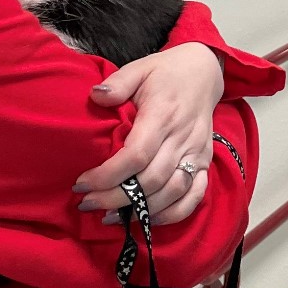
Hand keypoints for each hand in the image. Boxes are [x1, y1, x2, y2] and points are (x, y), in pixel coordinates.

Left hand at [73, 43, 222, 225]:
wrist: (204, 73)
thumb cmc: (165, 73)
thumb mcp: (139, 68)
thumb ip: (117, 83)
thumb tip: (96, 96)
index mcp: (163, 115)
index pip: (136, 155)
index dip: (108, 175)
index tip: (82, 183)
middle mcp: (182, 138)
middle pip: (150, 180)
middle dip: (116, 198)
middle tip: (87, 203)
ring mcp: (196, 153)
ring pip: (171, 193)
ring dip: (141, 211)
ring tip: (109, 216)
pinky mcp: (205, 163)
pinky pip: (194, 196)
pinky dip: (172, 214)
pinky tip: (147, 219)